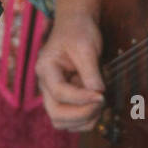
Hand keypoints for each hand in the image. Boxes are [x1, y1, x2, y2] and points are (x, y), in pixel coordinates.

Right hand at [35, 10, 105, 131]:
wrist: (76, 25)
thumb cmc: (79, 32)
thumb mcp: (86, 47)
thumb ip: (90, 72)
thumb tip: (98, 94)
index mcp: (46, 69)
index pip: (60, 93)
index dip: (82, 98)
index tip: (102, 95)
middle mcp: (46, 85)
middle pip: (56, 114)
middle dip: (82, 114)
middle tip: (101, 102)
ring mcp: (54, 94)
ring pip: (62, 122)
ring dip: (84, 120)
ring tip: (101, 104)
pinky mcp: (65, 99)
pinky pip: (71, 120)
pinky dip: (86, 119)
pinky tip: (98, 107)